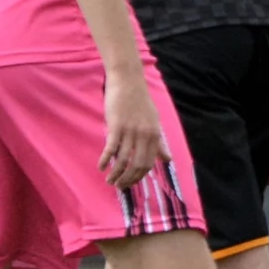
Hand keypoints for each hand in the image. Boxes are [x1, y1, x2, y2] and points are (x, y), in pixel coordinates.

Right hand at [98, 66, 171, 189]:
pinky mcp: (116, 126)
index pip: (149, 163)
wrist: (128, 81)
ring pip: (123, 160)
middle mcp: (144, 135)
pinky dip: (106, 160)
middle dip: (128, 179)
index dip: (139, 176)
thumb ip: (159, 142)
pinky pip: (111, 148)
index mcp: (154, 135)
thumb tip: (168, 159)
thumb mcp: (154, 122)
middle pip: (137, 165)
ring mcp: (130, 131)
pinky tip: (101, 167)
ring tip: (109, 181)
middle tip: (119, 187)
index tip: (131, 183)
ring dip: (116, 174)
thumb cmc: (140, 102)